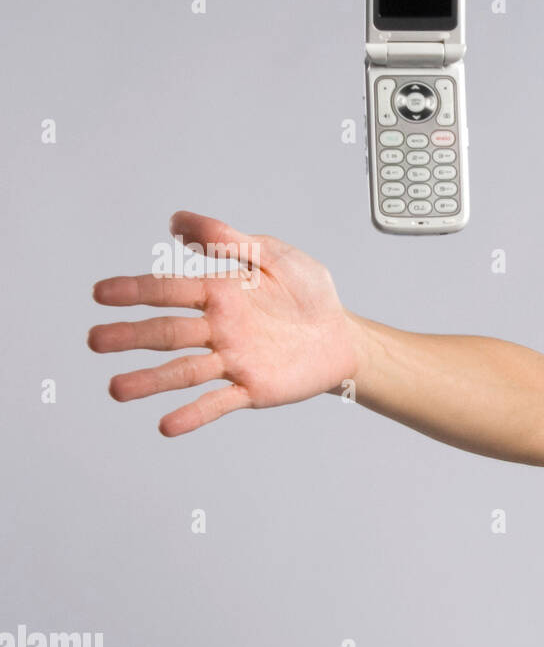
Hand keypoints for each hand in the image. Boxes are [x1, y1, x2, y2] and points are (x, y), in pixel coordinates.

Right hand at [88, 210, 363, 435]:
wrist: (344, 336)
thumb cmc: (309, 294)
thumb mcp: (274, 255)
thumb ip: (228, 239)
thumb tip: (177, 222)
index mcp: (221, 293)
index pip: (170, 290)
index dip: (136, 291)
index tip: (100, 293)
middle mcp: (220, 328)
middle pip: (168, 332)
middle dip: (131, 336)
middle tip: (95, 340)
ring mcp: (234, 360)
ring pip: (185, 370)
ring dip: (151, 380)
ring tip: (116, 389)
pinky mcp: (253, 389)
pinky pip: (219, 402)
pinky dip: (193, 414)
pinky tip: (167, 425)